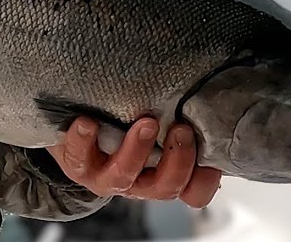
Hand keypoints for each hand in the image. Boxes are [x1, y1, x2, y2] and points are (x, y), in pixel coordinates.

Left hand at [46, 116, 221, 207]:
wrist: (80, 128)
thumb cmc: (129, 124)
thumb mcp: (162, 124)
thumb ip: (183, 117)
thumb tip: (212, 97)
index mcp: (163, 176)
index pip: (193, 192)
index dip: (204, 181)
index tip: (211, 156)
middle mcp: (138, 182)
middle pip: (164, 187)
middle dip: (177, 160)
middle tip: (182, 129)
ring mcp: (107, 176)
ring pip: (123, 175)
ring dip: (136, 150)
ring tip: (146, 123)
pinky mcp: (78, 164)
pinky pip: (79, 157)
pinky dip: (82, 139)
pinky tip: (87, 122)